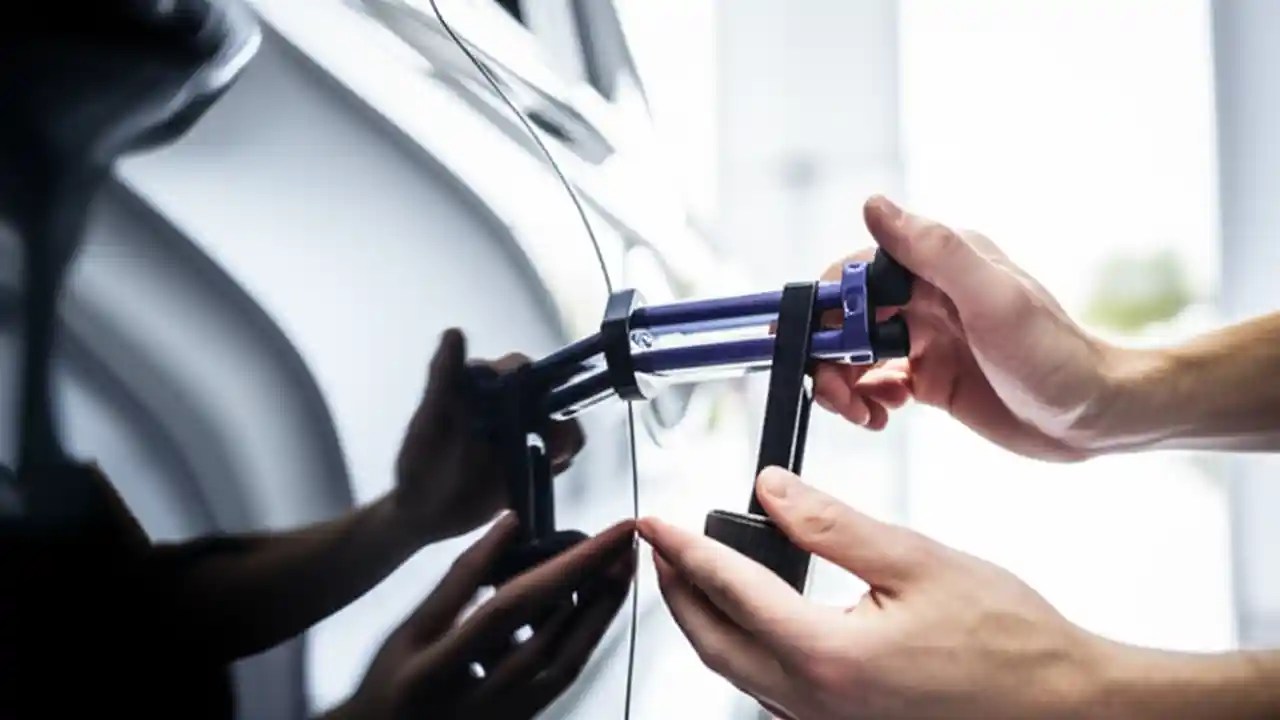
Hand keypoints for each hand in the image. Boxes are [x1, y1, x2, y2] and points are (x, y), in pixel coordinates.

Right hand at [332, 514, 634, 719]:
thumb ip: (462, 576)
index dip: (566, 566)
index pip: (513, 606)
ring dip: (598, 613)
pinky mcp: (523, 719)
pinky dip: (581, 638)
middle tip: (625, 545)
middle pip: (554, 640)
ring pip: (567, 663)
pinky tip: (592, 607)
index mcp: (438, 667)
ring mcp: (505, 716)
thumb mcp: (411, 627)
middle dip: (597, 587)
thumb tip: (511, 522)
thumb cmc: (391, 682)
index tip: (608, 533)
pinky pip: (561, 676)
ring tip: (617, 569)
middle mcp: (479, 701)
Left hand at [393, 328, 584, 542]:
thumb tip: (453, 332)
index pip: (521, 370)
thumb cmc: (419, 464)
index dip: (538, 381)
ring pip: (559, 424)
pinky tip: (551, 471)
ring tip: (556, 458)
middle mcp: (504, 405)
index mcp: (481, 386)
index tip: (544, 402)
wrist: (424, 517)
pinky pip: (557, 454)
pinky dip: (560, 459)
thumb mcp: (430, 422)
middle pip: (548, 397)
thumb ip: (443, 379)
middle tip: (555, 441)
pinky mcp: (528, 461)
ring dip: (564, 437)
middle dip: (559, 415)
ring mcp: (518, 434)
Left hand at [640, 467, 1106, 719]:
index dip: (683, 549)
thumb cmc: (1010, 641)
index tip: (654, 522)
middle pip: (713, 643)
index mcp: (829, 658)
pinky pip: (770, 693)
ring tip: (698, 575)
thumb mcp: (917, 561)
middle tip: (662, 547)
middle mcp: (817, 705)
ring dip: (707, 623)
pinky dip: (746, 651)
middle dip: (678, 591)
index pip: (729, 590)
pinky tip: (756, 622)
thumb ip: (831, 524)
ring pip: (736, 673)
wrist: (1065, 707)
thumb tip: (769, 489)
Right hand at [815, 195, 1123, 459]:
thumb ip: (933, 250)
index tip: (809, 343)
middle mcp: (927, 296)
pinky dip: (865, 400)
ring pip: (856, 353)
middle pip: (848, 318)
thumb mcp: (992, 299)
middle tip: (834, 394)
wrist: (1095, 416)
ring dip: (842, 383)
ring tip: (858, 413)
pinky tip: (878, 417)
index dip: (827, 307)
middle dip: (828, 354)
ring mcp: (927, 337)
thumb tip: (873, 204)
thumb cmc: (1054, 355)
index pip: (856, 273)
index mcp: (938, 265)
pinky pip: (877, 383)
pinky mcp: (931, 376)